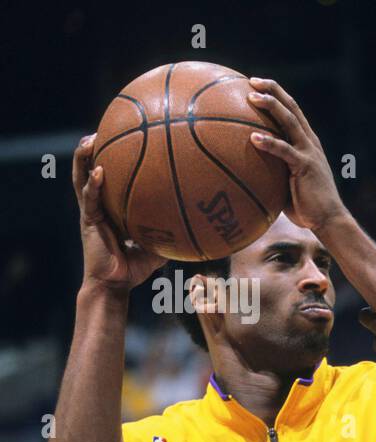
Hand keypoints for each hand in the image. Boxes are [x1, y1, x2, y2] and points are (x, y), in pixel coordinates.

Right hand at [73, 134, 165, 292]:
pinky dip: (93, 184)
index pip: (108, 176)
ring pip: (81, 178)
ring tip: (90, 140)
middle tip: (102, 129)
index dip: (110, 157)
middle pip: (89, 169)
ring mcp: (91, 212)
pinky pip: (89, 199)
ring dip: (83, 158)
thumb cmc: (134, 268)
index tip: (119, 137)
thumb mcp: (159, 246)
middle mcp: (98, 205)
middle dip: (92, 148)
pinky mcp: (89, 222)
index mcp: (110, 207)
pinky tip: (99, 171)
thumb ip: (173, 232)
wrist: (114, 285)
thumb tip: (201, 224)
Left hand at [246, 77, 346, 231]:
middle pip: (292, 108)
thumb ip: (272, 172)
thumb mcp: (287, 184)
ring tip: (252, 97)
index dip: (277, 95)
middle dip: (273, 91)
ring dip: (271, 106)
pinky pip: (285, 151)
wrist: (329, 220)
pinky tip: (253, 137)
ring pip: (290, 121)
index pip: (293, 112)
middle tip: (252, 81)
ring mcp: (309, 153)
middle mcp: (310, 143)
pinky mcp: (306, 166)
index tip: (257, 85)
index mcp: (307, 144)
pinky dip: (269, 142)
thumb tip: (244, 171)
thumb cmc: (306, 208)